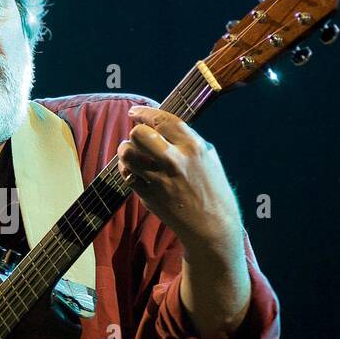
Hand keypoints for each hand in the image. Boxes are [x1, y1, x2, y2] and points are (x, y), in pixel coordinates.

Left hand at [118, 106, 242, 255]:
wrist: (211, 226)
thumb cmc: (213, 189)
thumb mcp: (209, 157)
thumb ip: (187, 140)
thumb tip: (163, 126)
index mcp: (193, 147)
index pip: (161, 119)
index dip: (143, 112)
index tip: (135, 111)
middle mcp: (174, 161)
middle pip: (138, 134)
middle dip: (135, 132)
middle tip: (137, 137)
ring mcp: (159, 179)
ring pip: (127, 154)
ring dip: (126, 151)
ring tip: (133, 153)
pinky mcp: (148, 195)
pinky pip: (127, 175)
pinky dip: (127, 170)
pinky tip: (135, 171)